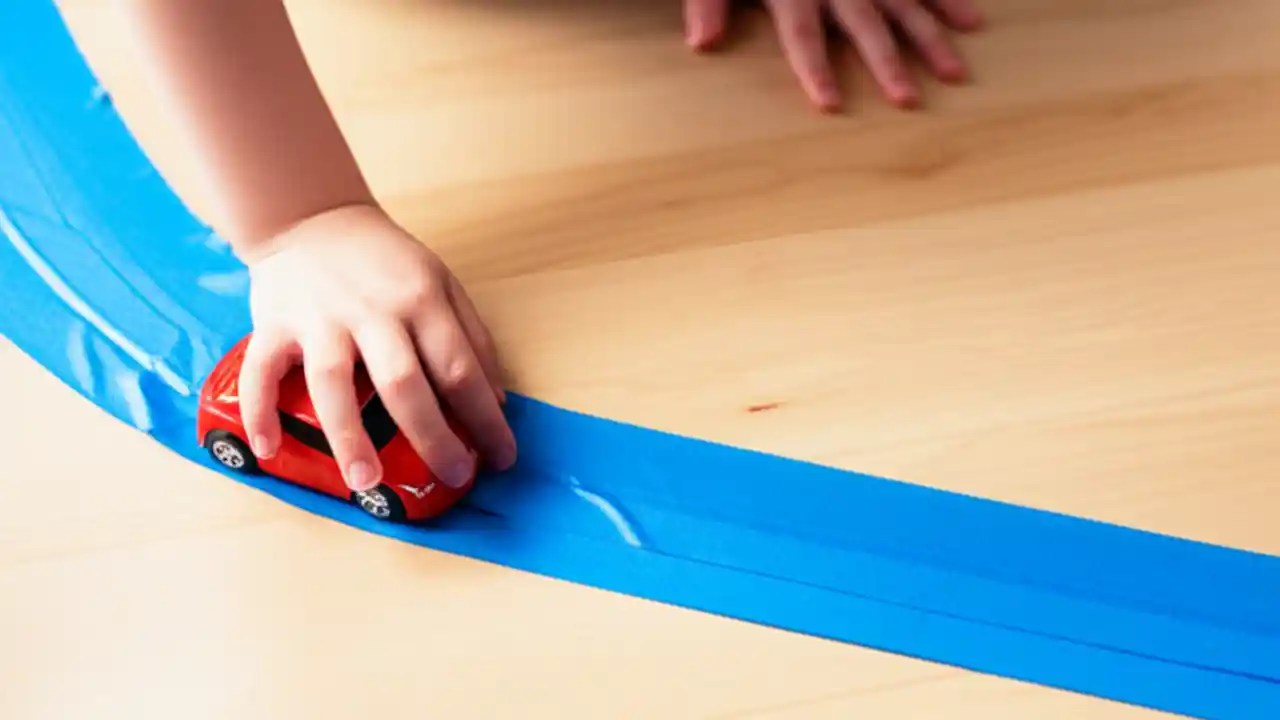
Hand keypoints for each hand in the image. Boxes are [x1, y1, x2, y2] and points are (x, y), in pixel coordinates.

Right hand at [237, 204, 514, 492]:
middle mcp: (373, 311)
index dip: (485, 420)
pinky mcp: (273, 324)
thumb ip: (473, 340)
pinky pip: (262, 371)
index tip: (500, 459)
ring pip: (333, 382)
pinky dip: (260, 411)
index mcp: (422, 301)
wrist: (311, 217)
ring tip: (365, 481)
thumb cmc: (385, 263)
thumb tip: (496, 403)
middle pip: (404, 382)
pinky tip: (270, 449)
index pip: (460, 369)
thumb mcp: (443, 284)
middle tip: (451, 478)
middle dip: (432, 438)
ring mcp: (320, 319)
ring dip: (348, 436)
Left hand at [684, 0, 983, 110]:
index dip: (815, 68)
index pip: (803, 34)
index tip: (830, 104)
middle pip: (864, 24)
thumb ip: (710, 2)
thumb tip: (701, 44)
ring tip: (955, 73)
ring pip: (905, 2)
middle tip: (908, 100)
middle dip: (887, 62)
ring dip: (931, 37)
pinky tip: (971, 22)